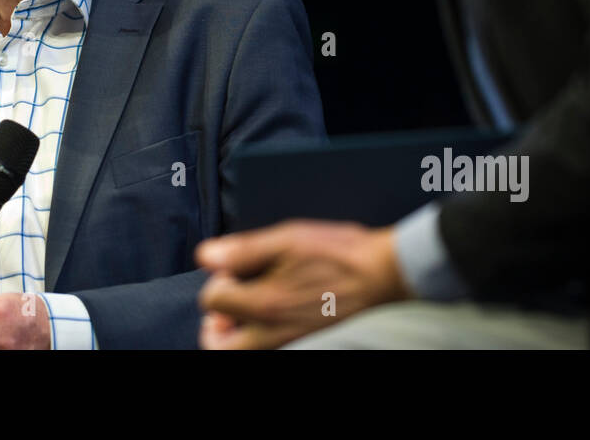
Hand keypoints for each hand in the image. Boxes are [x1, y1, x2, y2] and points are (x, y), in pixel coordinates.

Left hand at [195, 220, 411, 348]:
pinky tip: (270, 314)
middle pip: (219, 346)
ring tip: (244, 310)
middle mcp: (273, 332)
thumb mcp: (287, 238)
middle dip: (214, 325)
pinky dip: (260, 336)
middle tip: (224, 304)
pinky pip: (270, 348)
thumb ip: (242, 250)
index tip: (232, 268)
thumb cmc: (339, 253)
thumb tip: (205, 256)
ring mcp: (291, 341)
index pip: (212, 302)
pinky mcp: (306, 343)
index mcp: (264, 304)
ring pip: (244, 352)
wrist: (384, 274)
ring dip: (234, 334)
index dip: (217, 280)